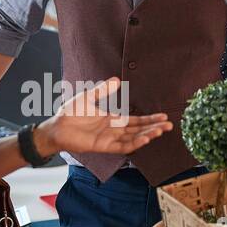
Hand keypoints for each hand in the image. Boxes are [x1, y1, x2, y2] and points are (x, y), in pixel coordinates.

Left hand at [37, 77, 171, 156]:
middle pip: (139, 130)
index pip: (136, 121)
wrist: (57, 126)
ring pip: (133, 139)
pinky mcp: (103, 146)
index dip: (150, 119)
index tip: (164, 116)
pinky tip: (144, 140)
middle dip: (154, 128)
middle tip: (170, 125)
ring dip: (147, 136)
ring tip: (160, 132)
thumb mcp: (89, 97)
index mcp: (113, 120)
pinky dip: (133, 144)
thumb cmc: (71, 112)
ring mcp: (109, 139)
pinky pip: (121, 147)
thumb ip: (103, 90)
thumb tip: (117, 79)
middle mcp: (114, 131)